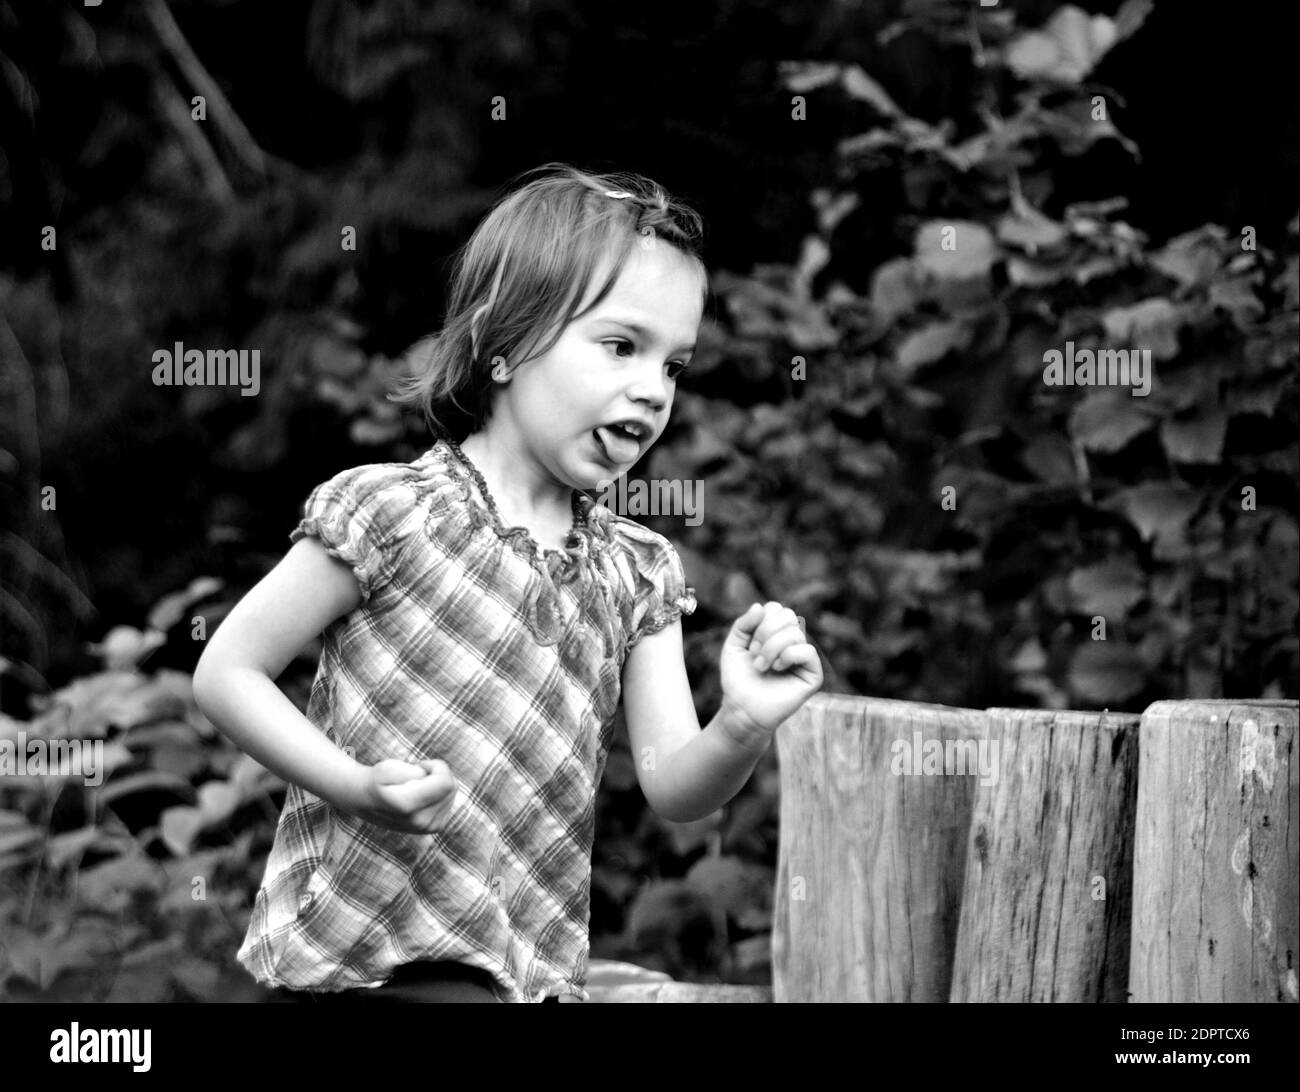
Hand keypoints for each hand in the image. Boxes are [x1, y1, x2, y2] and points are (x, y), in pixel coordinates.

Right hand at [347, 758, 457, 833]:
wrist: (364, 800)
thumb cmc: (377, 779)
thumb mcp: (389, 767)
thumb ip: (414, 772)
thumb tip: (440, 783)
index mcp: (408, 807)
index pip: (446, 782)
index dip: (436, 766)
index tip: (419, 765)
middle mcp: (419, 822)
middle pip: (452, 786)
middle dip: (436, 774)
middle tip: (413, 776)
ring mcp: (427, 828)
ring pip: (452, 793)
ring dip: (435, 783)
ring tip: (413, 786)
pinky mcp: (434, 827)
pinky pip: (450, 801)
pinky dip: (438, 792)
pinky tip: (420, 794)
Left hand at [719, 601, 822, 750]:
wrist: (741, 709)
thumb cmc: (738, 679)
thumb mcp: (734, 645)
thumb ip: (744, 623)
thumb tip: (761, 606)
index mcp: (777, 634)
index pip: (777, 608)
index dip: (760, 621)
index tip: (749, 643)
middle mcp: (793, 643)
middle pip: (788, 615)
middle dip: (765, 632)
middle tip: (754, 654)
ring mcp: (804, 658)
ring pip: (795, 632)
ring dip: (771, 648)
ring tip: (761, 666)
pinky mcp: (813, 675)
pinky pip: (807, 651)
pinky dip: (787, 656)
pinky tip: (777, 668)